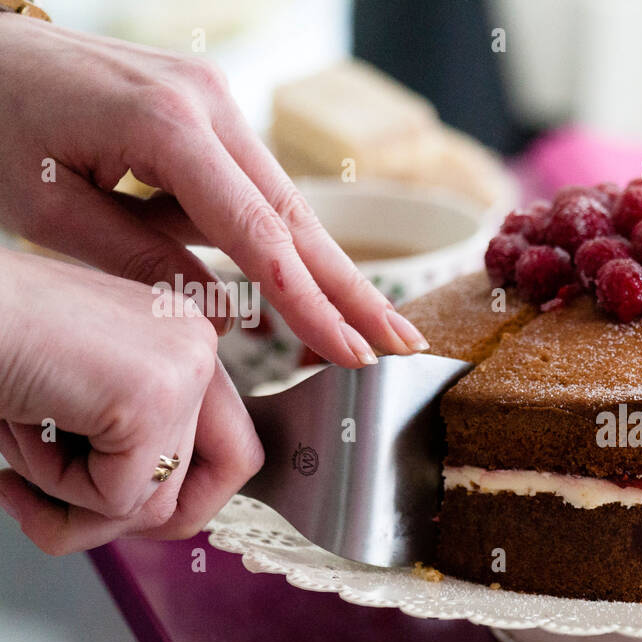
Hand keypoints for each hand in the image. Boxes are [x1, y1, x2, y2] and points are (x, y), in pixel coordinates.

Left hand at [0, 14, 428, 367]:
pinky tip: (295, 292)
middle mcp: (208, 102)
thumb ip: (142, 264)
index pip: (259, 238)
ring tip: (366, 329)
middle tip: (403, 342)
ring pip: (283, 205)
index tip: (354, 353)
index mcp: (166, 126)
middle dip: (352, 289)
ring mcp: (212, 99)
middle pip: (298, 217)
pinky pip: (248, 187)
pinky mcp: (205, 108)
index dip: (312, 304)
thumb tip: (223, 313)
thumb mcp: (48, 213)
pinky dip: (271, 242)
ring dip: (322, 272)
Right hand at [0, 248, 262, 553]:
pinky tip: (20, 426)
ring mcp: (184, 367)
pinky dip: (52, 485)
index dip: (166, 499)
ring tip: (19, 440)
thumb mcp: (80, 401)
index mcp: (184, 340)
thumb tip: (160, 520)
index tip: (91, 502)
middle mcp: (198, 345)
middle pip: (205, 486)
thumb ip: (132, 447)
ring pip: (153, 503)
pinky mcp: (152, 396)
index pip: (231, 452)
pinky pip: (114, 498)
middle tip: (41, 502)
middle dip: (124, 518)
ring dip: (69, 497)